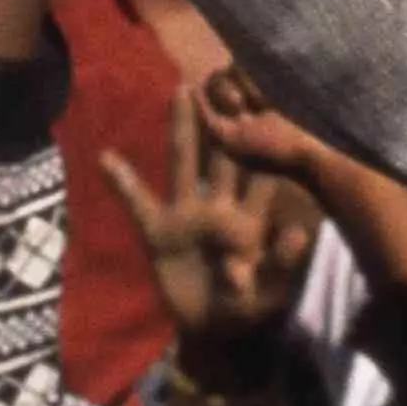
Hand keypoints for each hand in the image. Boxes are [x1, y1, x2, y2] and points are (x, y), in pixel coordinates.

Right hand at [102, 89, 319, 345]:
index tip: (274, 102)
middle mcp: (219, 206)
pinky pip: (139, 203)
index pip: (263, 171)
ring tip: (181, 90)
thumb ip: (282, 264)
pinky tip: (106, 157)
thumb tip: (300, 234)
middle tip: (229, 74)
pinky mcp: (159, 232)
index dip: (269, 140)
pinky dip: (123, 183)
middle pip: (224, 154)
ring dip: (183, 129)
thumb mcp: (270, 292)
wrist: (212, 332)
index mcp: (251, 218)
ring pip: (185, 163)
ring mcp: (187, 215)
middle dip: (226, 117)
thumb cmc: (248, 308)